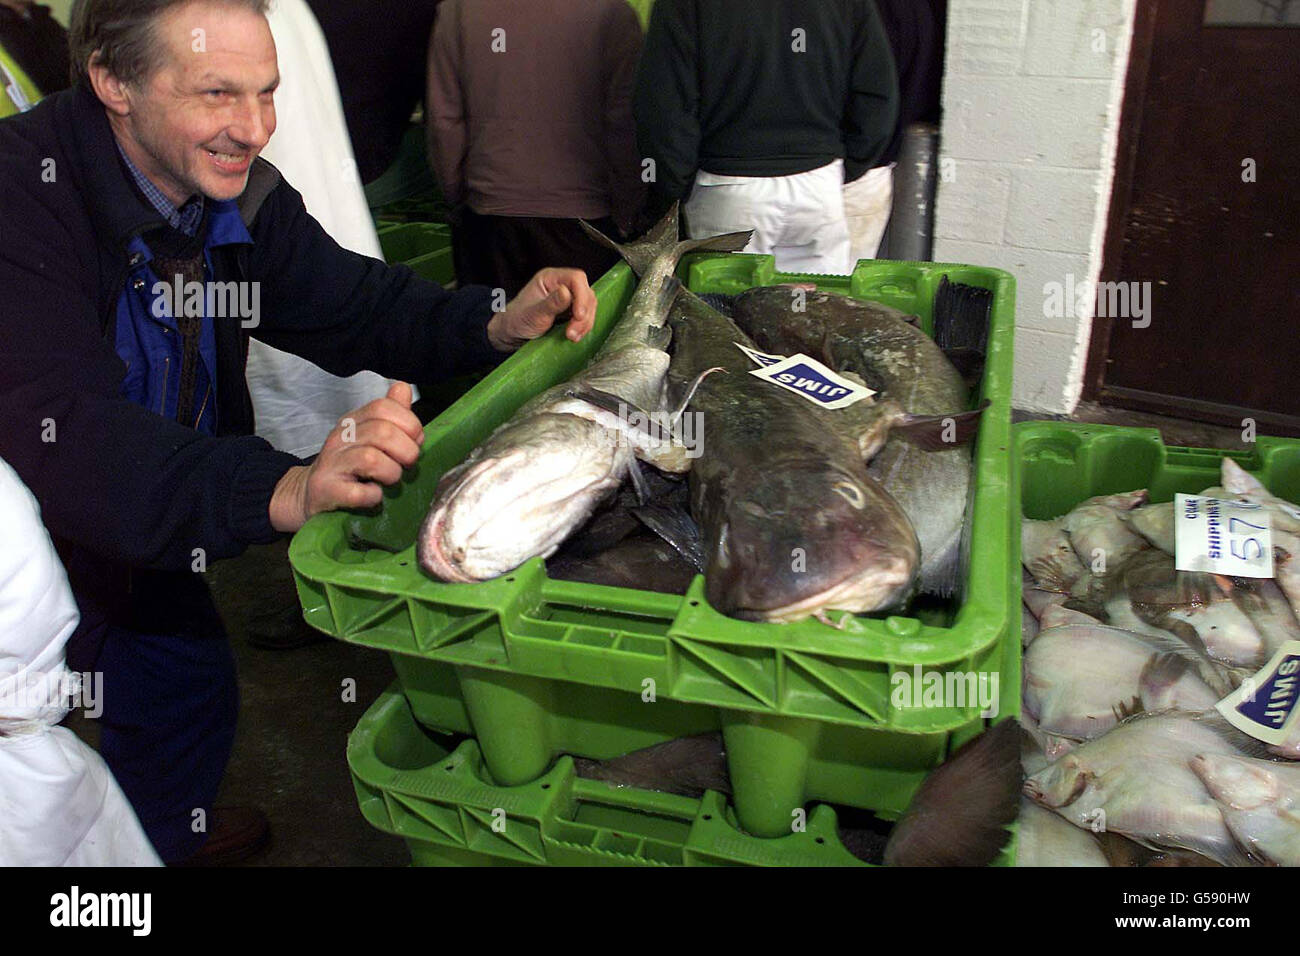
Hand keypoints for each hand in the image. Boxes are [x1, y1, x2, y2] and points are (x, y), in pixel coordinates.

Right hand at [269, 382, 423, 532]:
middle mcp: (340, 438)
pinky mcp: (327, 490)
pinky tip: (373, 495)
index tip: (415, 441)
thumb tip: (403, 388)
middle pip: (382, 432)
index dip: (409, 423)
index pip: (383, 407)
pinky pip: (358, 492)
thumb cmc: (348, 465)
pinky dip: (373, 496)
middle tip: (407, 464)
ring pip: (371, 459)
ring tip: (390, 480)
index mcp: (353, 421)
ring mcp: (331, 464)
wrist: (310, 494)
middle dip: (407, 451)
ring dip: (392, 473)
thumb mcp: (368, 434)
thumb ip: (390, 413)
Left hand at [486, 267, 596, 350]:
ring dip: (585, 324)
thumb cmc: (517, 321)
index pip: (576, 279)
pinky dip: (583, 328)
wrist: (512, 334)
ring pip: (588, 307)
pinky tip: (574, 336)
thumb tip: (566, 292)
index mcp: (550, 278)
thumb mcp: (533, 314)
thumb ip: (551, 304)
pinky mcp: (570, 312)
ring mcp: (567, 299)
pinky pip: (585, 317)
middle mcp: (561, 285)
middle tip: (573, 332)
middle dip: (583, 315)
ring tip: (572, 337)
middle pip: (586, 293)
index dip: (582, 296)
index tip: (579, 315)